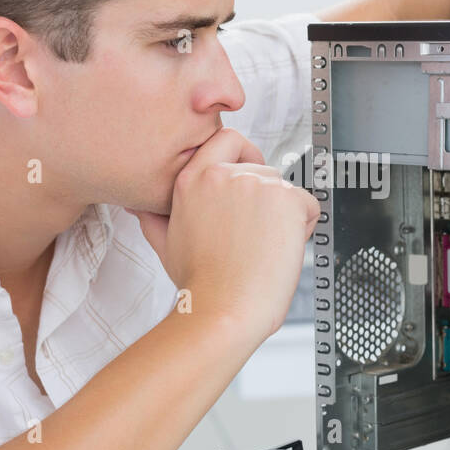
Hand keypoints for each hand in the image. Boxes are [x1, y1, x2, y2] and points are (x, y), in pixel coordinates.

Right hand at [125, 127, 319, 340]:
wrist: (225, 310)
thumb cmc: (200, 284)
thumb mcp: (165, 244)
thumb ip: (153, 217)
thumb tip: (140, 205)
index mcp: (193, 179)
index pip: (226, 138)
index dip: (242, 154)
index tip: (246, 175)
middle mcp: (224, 176)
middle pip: (262, 166)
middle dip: (264, 196)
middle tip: (253, 232)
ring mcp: (257, 184)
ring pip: (285, 187)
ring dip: (283, 214)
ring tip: (263, 247)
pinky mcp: (286, 199)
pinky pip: (309, 204)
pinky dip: (304, 226)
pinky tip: (281, 249)